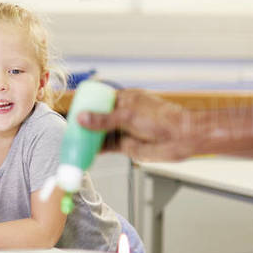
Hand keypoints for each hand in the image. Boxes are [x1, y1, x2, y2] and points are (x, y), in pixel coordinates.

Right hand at [76, 89, 196, 160]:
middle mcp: (123, 114)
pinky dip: (96, 150)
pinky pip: (107, 147)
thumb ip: (104, 119)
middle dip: (85, 124)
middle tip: (70, 130)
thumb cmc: (163, 121)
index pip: (99, 100)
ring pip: (101, 133)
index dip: (86, 105)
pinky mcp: (126, 145)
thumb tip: (82, 118)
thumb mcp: (129, 117)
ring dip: (89, 138)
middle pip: (98, 118)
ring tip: (73, 143)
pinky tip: (86, 153)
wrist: (182, 139)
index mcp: (125, 99)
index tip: (73, 111)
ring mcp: (124, 130)